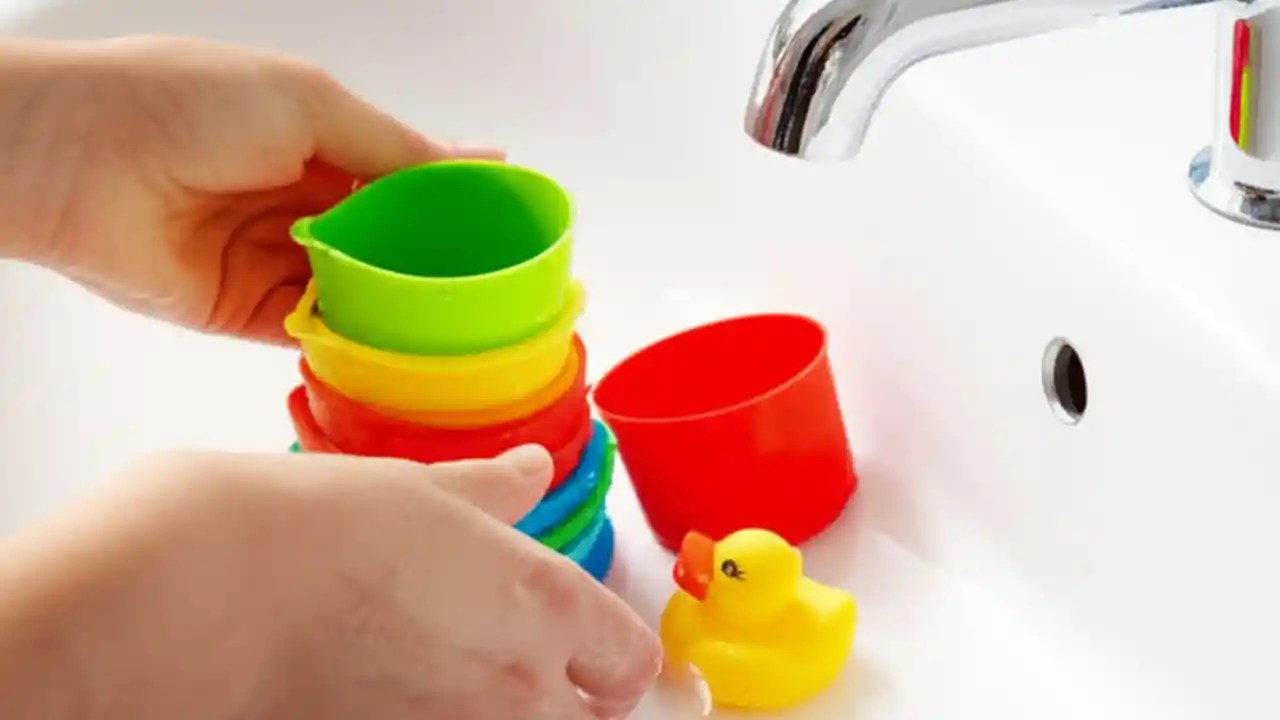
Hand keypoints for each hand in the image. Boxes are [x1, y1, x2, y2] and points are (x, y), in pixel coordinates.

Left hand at [0, 35, 501, 342]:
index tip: (510, 231)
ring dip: (400, 309)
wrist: (72, 156)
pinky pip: (315, 333)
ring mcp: (272, 259)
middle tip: (497, 291)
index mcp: (316, 142)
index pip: (405, 183)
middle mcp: (298, 203)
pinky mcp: (243, 312)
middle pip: (386, 246)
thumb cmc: (181, 102)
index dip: (454, 207)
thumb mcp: (311, 103)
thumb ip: (394, 148)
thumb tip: (476, 160)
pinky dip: (354, 341)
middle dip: (433, 266)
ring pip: (358, 293)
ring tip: (463, 328)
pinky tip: (400, 351)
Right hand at [0, 446, 661, 718]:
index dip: (619, 653)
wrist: (191, 605)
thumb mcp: (413, 490)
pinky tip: (399, 695)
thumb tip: (532, 469)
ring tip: (454, 678)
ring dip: (514, 717)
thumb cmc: (295, 532)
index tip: (595, 645)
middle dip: (575, 701)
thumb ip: (490, 492)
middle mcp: (518, 685)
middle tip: (527, 666)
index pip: (633, 659)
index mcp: (541, 601)